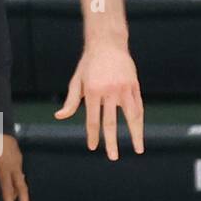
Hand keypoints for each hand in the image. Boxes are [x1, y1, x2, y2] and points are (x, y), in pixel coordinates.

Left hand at [0, 133, 32, 200]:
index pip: (8, 189)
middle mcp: (14, 166)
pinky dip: (16, 185)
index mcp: (4, 167)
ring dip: (18, 196)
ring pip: (21, 182)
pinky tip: (12, 191)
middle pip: (22, 188)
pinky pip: (19, 175)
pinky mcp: (18, 159)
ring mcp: (18, 162)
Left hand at [56, 39, 144, 160]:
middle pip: (111, 122)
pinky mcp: (134, 84)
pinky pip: (138, 106)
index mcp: (92, 91)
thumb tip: (60, 117)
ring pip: (131, 116)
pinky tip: (140, 131)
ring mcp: (124, 88)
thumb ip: (71, 101)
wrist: (107, 43)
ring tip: (138, 149)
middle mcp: (109, 91)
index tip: (93, 148)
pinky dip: (139, 120)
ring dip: (136, 134)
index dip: (93, 136)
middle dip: (112, 142)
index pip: (93, 120)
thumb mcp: (77, 81)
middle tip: (113, 157)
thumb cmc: (89, 64)